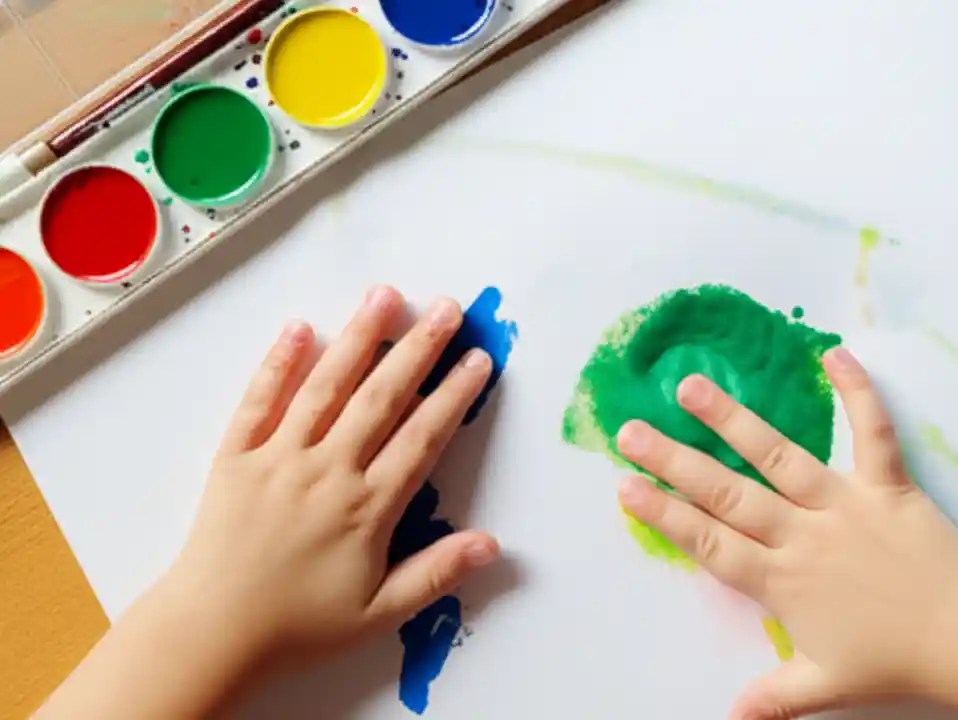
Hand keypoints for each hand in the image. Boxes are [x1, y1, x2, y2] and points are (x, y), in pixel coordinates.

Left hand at [167, 285, 499, 669]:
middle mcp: (327, 470)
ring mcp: (279, 458)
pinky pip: (258, 402)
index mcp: (367, 507)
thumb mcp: (379, 613)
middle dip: (418, 348)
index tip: (478, 359)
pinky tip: (299, 328)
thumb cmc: (300, 625)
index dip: (453, 395)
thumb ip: (436, 573)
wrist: (212, 632)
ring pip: (325, 386)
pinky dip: (278, 364)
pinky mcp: (235, 457)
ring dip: (357, 338)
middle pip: (381, 397)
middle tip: (447, 308)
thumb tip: (492, 544)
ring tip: (384, 294)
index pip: (421, 437)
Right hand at [614, 347, 957, 717]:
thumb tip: (729, 717)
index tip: (625, 487)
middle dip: (674, 462)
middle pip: (727, 494)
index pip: (709, 544)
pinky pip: (871, 433)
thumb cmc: (895, 660)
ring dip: (733, 420)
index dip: (664, 515)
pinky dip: (857, 393)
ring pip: (779, 456)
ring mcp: (844, 505)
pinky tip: (835, 353)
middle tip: (631, 431)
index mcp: (782, 582)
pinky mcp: (887, 485)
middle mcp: (803, 536)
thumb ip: (772, 697)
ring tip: (693, 387)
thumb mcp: (824, 685)